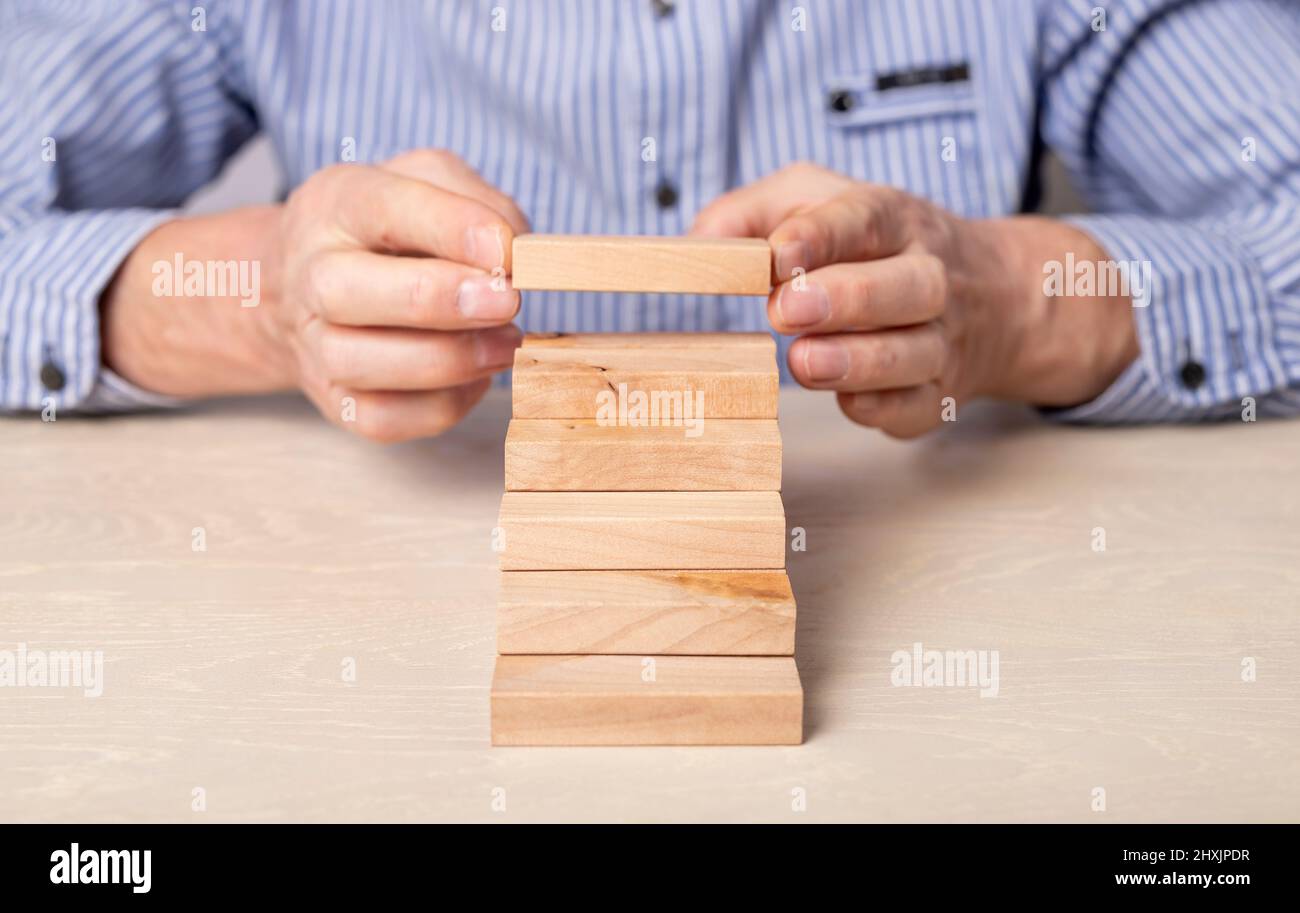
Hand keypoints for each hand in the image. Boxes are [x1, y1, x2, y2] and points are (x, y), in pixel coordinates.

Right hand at [103, 149, 527, 441]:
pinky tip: (477, 378)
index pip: (384, 209)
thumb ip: (479, 203)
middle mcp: (312, 273)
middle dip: (440, 300)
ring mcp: (315, 343)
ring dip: (451, 360)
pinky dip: (442, 406)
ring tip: (506, 344)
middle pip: (349, 292)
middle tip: (507, 302)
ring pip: (366, 365)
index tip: (506, 251)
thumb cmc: (392, 229)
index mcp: (338, 204)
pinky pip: (384, 419)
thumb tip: (516, 255)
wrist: (311, 280)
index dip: (452, 230)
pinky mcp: (335, 399)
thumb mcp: (432, 182)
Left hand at [691, 163, 1137, 436]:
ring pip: (912, 353)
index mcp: (896, 221)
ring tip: (803, 362)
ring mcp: (941, 339)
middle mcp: (929, 277)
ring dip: (857, 361)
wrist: (992, 294)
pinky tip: (846, 400)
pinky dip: (881, 407)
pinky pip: (915, 406)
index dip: (822, 235)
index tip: (779, 252)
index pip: (865, 219)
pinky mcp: (938, 393)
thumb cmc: (875, 244)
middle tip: (786, 309)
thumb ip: (752, 213)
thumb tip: (697, 245)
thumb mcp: (818, 200)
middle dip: (847, 298)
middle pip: (905, 286)